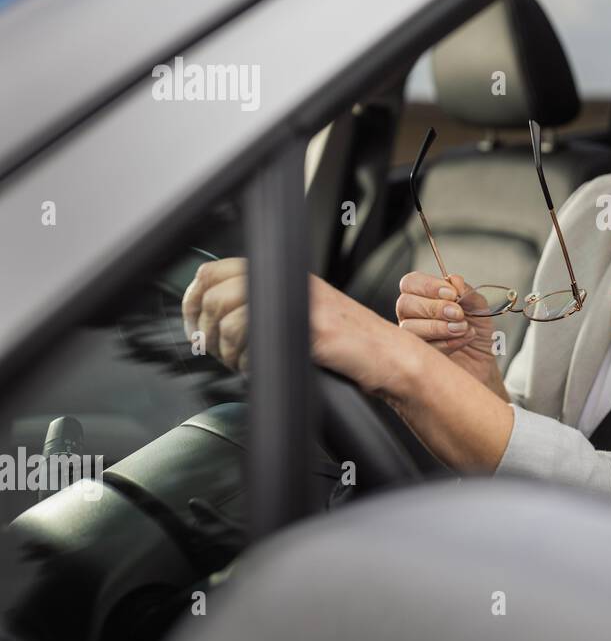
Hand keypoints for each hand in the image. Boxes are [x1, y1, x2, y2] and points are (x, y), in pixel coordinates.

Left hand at [182, 258, 417, 395]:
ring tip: (242, 363)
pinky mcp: (309, 327)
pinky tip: (261, 368)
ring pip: (229, 322)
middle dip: (206, 332)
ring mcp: (300, 302)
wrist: (386, 356)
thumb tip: (210, 317)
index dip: (193, 300)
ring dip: (227, 353)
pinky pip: (256, 343)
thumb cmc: (347, 342)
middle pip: (215, 296)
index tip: (194, 327)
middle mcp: (290, 282)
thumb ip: (262, 307)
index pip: (214, 272)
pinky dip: (249, 363)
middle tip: (217, 352)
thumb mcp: (300, 313)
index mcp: (284, 274)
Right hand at [395, 272, 503, 391]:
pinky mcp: (418, 357)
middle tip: (458, 314)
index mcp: (424, 296)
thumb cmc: (477, 331)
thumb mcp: (479, 307)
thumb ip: (467, 292)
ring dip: (439, 327)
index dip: (428, 285)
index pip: (411, 282)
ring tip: (462, 328)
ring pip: (410, 328)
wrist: (485, 361)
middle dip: (434, 308)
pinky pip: (422, 348)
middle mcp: (413, 315)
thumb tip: (454, 280)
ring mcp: (412, 337)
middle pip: (405, 304)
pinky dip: (446, 343)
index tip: (451, 293)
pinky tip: (461, 341)